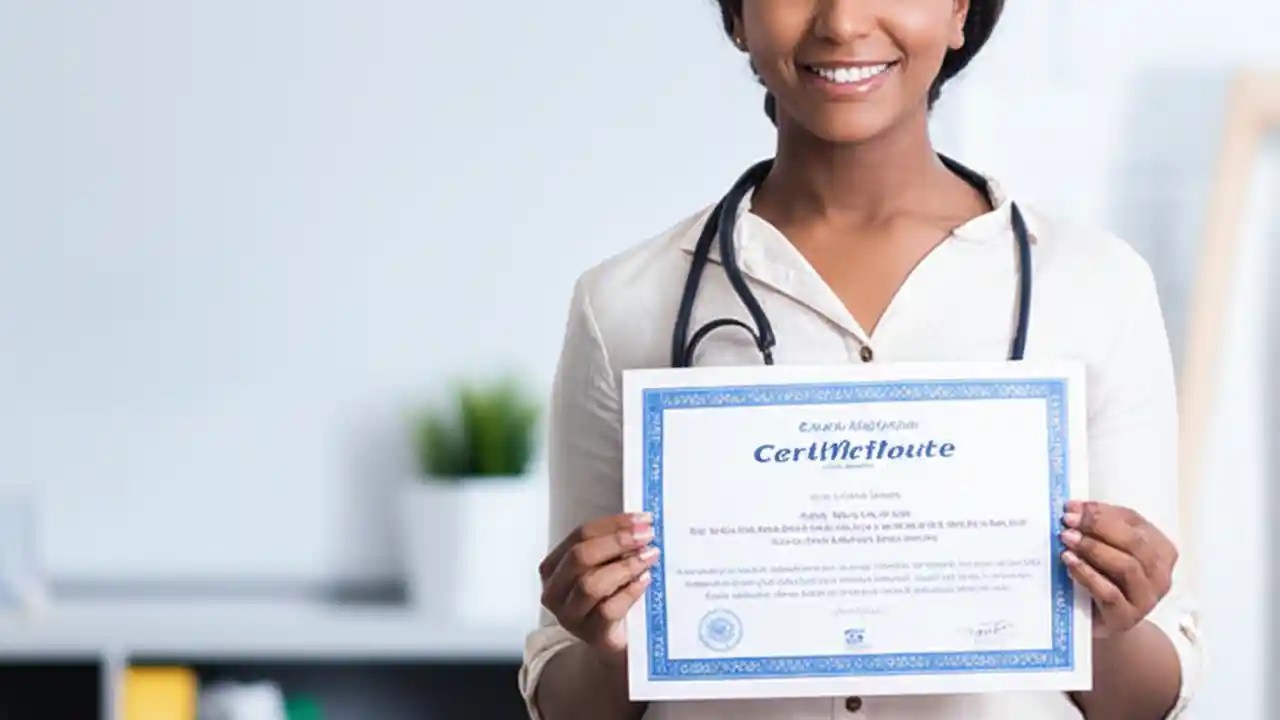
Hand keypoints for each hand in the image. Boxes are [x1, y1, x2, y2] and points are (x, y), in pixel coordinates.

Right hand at [539, 512, 660, 659]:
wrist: (614, 645)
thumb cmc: (610, 600)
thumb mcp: (606, 569)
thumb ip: (614, 548)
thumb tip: (641, 524)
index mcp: (554, 568)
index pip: (580, 535)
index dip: (612, 524)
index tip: (643, 519)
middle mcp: (555, 592)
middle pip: (580, 557)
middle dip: (617, 541)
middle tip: (647, 536)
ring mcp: (570, 616)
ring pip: (591, 584)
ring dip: (625, 566)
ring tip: (649, 557)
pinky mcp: (592, 635)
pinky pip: (608, 610)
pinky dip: (629, 592)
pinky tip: (645, 581)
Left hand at [1060, 500, 1177, 638]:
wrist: (1102, 621)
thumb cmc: (1106, 579)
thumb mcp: (1106, 548)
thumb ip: (1097, 527)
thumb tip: (1074, 507)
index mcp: (1160, 549)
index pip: (1133, 522)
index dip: (1101, 512)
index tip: (1071, 507)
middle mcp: (1160, 573)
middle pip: (1134, 542)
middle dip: (1098, 527)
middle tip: (1068, 521)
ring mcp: (1146, 598)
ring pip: (1126, 567)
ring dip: (1093, 549)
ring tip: (1067, 540)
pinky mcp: (1127, 617)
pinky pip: (1110, 593)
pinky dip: (1088, 575)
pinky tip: (1070, 564)